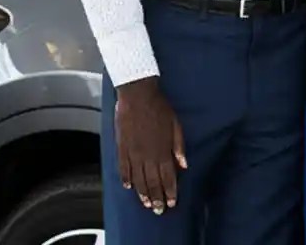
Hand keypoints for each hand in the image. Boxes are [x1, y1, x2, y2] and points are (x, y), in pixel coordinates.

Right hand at [114, 76, 186, 213]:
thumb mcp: (176, 125)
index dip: (170, 192)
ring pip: (137, 179)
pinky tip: (127, 187)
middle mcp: (147, 156)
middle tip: (158, 210)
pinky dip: (125, 179)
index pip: (168, 177)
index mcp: (162, 151)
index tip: (171, 203)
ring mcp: (133, 153)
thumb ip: (179, 147)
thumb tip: (184, 165)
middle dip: (156, 198)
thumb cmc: (159, 108)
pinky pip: (123, 168)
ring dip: (142, 193)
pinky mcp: (122, 147)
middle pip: (152, 182)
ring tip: (145, 204)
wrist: (137, 95)